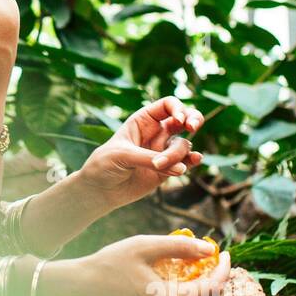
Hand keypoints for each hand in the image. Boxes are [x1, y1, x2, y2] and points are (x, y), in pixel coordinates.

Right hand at [51, 234, 230, 295]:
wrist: (77, 290)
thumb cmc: (109, 264)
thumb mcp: (143, 246)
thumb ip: (179, 247)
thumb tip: (209, 250)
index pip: (211, 290)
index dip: (223, 272)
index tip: (224, 255)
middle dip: (216, 286)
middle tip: (213, 265)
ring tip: (193, 273)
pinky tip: (172, 288)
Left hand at [78, 96, 204, 209]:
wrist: (100, 190)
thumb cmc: (104, 165)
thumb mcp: (122, 156)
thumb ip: (149, 159)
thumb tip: (180, 168)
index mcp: (142, 120)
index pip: (167, 105)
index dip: (177, 108)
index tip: (178, 120)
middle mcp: (156, 133)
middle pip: (184, 118)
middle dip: (193, 118)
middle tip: (192, 126)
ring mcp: (163, 151)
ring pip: (183, 145)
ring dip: (177, 154)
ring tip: (160, 167)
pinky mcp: (167, 170)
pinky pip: (186, 162)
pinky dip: (192, 161)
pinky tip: (195, 160)